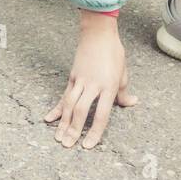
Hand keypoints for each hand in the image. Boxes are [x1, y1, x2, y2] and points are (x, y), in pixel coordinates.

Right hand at [43, 11, 138, 148]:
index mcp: (108, 86)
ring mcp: (81, 80)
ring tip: (58, 137)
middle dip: (73, 130)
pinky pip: (64, 95)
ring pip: (69, 104)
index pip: (101, 114)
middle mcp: (93, 85)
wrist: (97, 33)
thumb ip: (124, 92)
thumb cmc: (113, 52)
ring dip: (63, 122)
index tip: (88, 145)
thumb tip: (131, 103)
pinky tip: (49, 118)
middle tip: (67, 145)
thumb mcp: (123, 73)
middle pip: (81, 111)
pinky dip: (56, 108)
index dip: (94, 131)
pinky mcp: (72, 76)